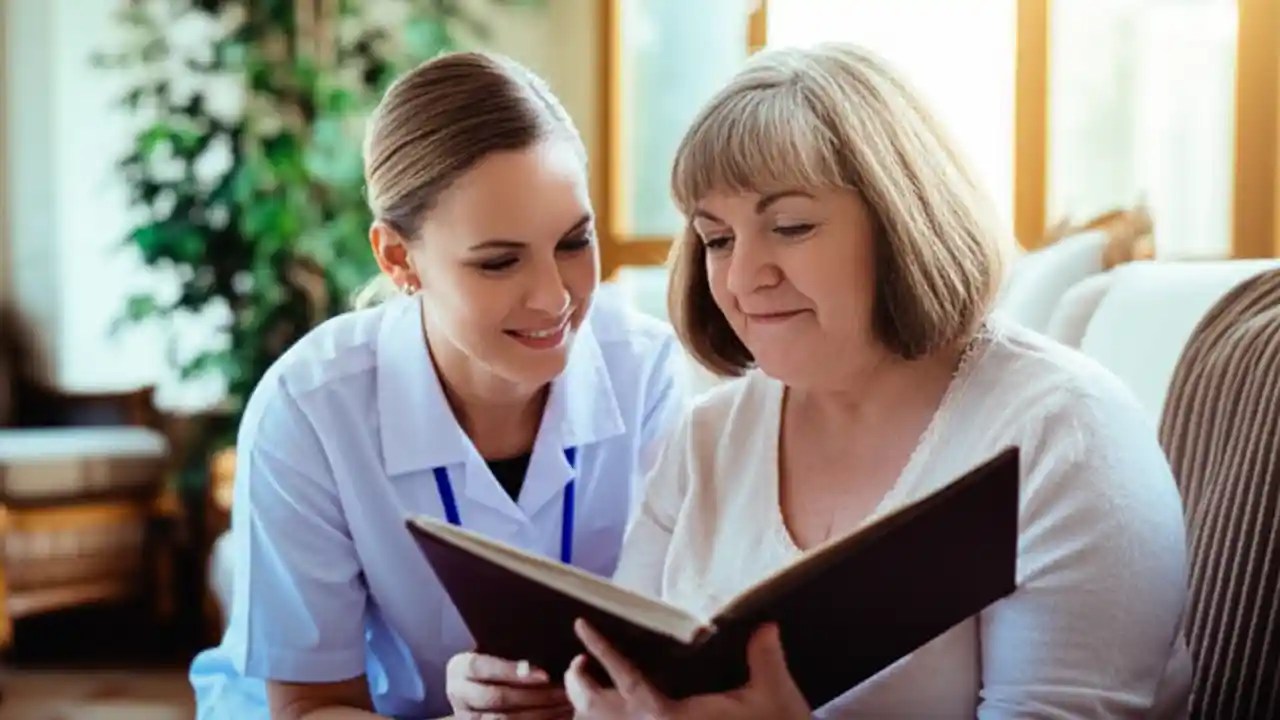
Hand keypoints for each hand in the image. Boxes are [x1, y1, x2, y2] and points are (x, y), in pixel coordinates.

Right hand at [445, 651, 572, 718]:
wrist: (479, 688)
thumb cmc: (498, 663)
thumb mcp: (497, 651)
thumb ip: (513, 650)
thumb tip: (549, 653)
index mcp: (460, 667)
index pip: (483, 667)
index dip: (513, 672)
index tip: (545, 675)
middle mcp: (457, 693)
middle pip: (496, 697)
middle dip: (534, 696)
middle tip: (564, 694)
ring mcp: (466, 717)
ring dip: (539, 714)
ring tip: (566, 707)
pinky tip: (556, 718)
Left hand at [564, 619, 809, 719]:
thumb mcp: (773, 694)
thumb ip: (765, 656)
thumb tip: (765, 626)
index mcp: (669, 717)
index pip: (624, 676)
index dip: (600, 649)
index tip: (582, 624)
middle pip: (593, 709)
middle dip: (580, 685)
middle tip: (579, 664)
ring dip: (590, 711)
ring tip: (590, 693)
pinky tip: (613, 714)